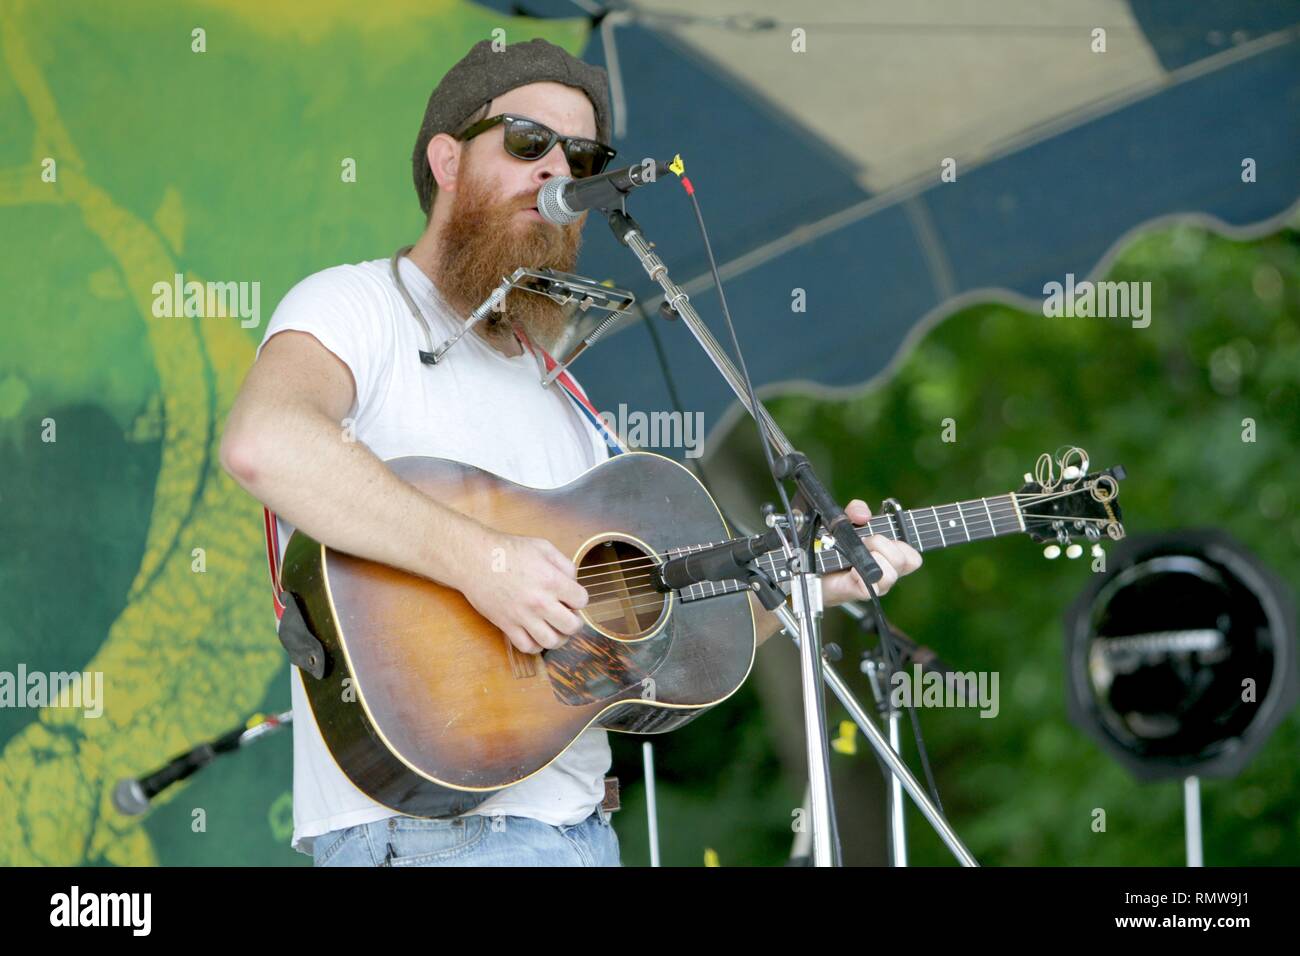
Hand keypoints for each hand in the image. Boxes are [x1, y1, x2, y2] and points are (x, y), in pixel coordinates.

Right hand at [456, 531, 588, 654]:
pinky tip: (536, 634)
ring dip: (558, 637)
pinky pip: (527, 647)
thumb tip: (574, 582)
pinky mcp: (506, 625)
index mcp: (551, 580)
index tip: (571, 596)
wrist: (475, 559)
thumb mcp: (542, 547)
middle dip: (574, 621)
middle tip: (567, 614)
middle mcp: (539, 601)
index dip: (579, 598)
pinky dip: (536, 645)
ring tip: (554, 627)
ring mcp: (522, 616)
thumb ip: (564, 564)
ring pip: (552, 642)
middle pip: (572, 626)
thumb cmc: (507, 550)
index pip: (581, 600)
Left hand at [820, 499, 921, 605]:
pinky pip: (870, 586)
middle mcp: (886, 574)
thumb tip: (864, 515)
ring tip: (854, 556)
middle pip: (902, 560)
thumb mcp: (846, 522)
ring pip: (890, 574)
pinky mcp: (858, 593)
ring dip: (870, 558)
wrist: (812, 569)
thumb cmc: (833, 548)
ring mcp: (874, 586)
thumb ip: (856, 510)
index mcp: (889, 559)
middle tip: (862, 542)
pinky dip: (860, 574)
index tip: (884, 536)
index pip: (913, 558)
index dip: (902, 545)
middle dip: (880, 544)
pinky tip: (851, 569)